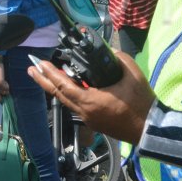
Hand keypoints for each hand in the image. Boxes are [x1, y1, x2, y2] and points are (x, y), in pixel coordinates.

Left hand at [28, 55, 153, 143]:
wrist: (150, 129)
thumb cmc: (141, 103)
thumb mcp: (132, 74)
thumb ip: (118, 59)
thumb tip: (108, 51)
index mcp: (90, 101)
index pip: (62, 85)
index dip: (49, 73)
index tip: (38, 63)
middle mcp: (84, 112)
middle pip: (58, 95)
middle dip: (43, 81)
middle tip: (31, 69)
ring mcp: (88, 119)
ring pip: (66, 101)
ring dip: (56, 88)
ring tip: (46, 76)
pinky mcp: (95, 123)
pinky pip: (76, 106)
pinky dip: (69, 95)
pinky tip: (69, 87)